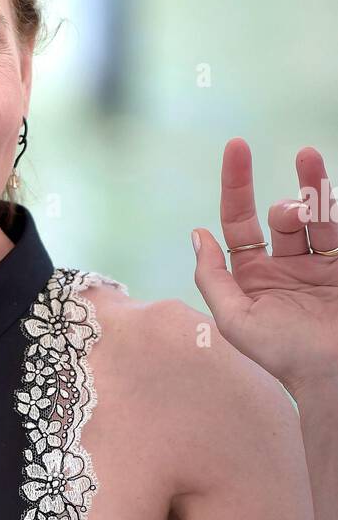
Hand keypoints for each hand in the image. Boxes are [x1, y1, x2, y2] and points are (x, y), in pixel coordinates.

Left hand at [192, 138, 337, 396]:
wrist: (337, 373)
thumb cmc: (285, 355)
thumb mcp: (235, 320)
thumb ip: (212, 278)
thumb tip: (197, 235)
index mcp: (253, 277)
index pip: (240, 220)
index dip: (236, 183)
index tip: (237, 145)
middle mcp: (287, 267)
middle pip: (283, 214)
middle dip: (288, 203)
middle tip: (293, 215)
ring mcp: (322, 265)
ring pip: (318, 213)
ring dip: (316, 191)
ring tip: (317, 187)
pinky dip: (336, 210)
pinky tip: (332, 203)